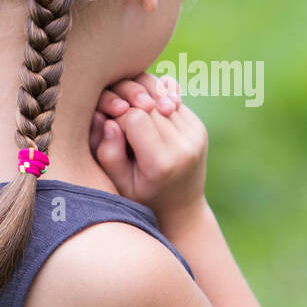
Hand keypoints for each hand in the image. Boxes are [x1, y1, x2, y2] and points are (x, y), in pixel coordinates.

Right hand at [89, 73, 208, 226]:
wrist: (180, 208)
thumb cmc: (142, 197)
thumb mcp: (118, 183)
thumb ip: (108, 153)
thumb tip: (106, 119)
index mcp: (161, 163)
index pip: (134, 118)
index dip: (116, 118)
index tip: (111, 131)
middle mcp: (184, 146)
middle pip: (148, 103)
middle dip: (128, 105)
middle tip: (118, 119)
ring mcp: (196, 135)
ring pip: (160, 97)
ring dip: (142, 102)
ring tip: (132, 118)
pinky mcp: (199, 128)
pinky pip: (171, 100)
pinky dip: (155, 104)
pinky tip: (147, 118)